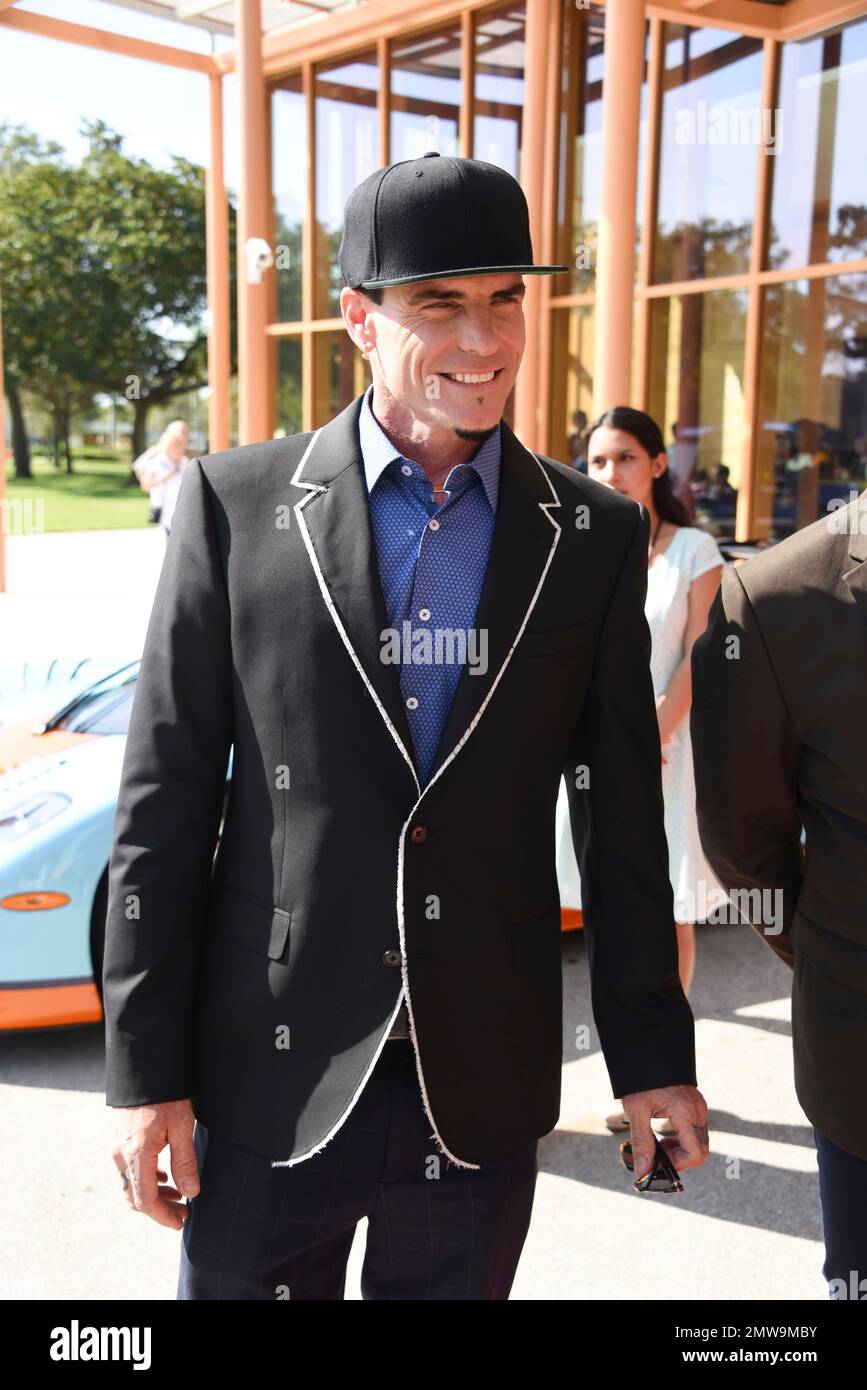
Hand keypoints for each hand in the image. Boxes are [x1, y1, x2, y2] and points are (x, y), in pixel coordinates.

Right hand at [112, 1099, 199, 1229]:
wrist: (143, 1068)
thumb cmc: (166, 1095)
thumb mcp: (181, 1127)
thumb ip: (185, 1162)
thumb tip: (191, 1192)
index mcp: (136, 1156)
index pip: (146, 1201)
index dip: (163, 1216)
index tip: (180, 1222)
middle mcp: (120, 1156)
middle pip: (135, 1197)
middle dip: (159, 1209)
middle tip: (183, 1211)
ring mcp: (116, 1148)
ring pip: (131, 1185)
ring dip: (153, 1195)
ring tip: (178, 1195)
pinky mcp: (118, 1140)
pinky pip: (128, 1171)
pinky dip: (145, 1180)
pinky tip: (164, 1175)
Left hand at [620, 1084, 709, 1180]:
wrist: (647, 1052)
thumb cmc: (641, 1080)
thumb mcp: (637, 1111)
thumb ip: (642, 1143)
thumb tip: (644, 1172)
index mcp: (686, 1112)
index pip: (696, 1153)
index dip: (679, 1164)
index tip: (660, 1161)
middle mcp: (698, 1111)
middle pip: (700, 1150)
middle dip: (679, 1158)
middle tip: (657, 1153)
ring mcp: (699, 1108)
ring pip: (699, 1142)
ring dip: (680, 1150)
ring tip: (658, 1143)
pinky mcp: (696, 1106)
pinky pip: (696, 1131)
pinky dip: (683, 1139)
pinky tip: (664, 1134)